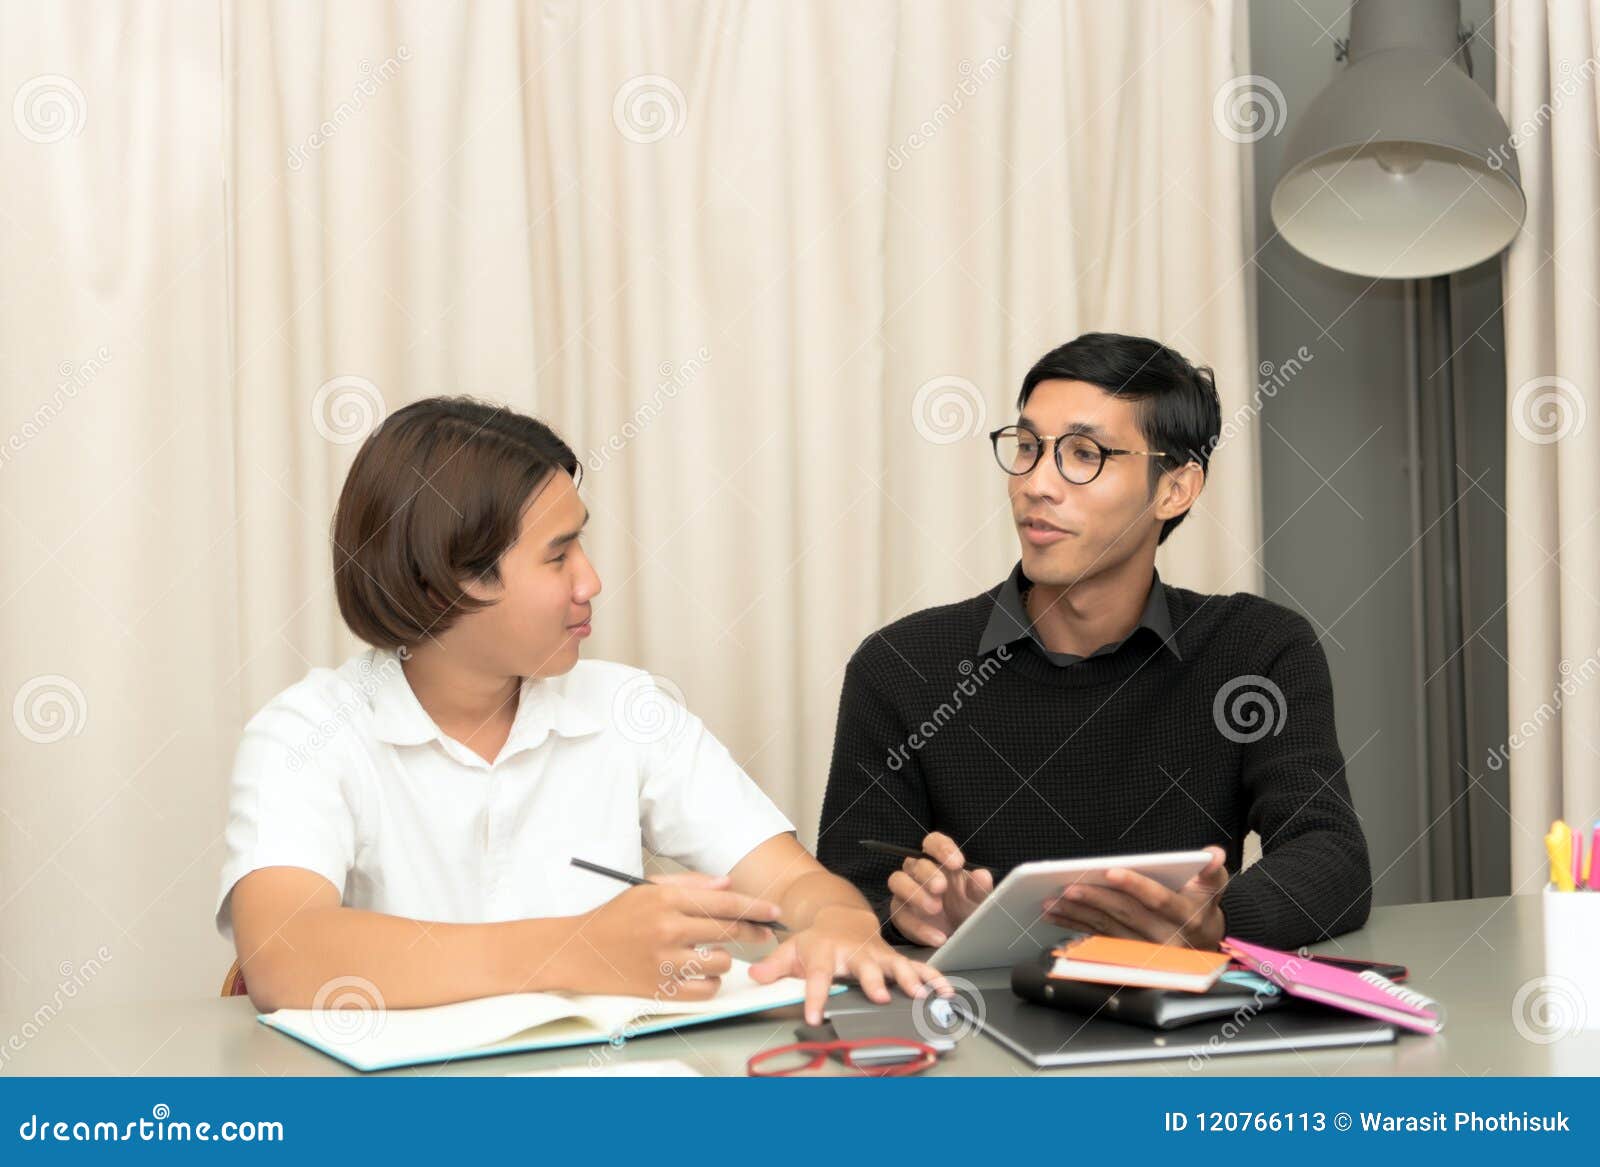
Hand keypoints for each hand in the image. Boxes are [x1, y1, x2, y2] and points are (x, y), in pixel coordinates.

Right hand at [567, 872, 781, 999]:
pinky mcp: (659, 988)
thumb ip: (691, 884)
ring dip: (726, 958)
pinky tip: (703, 973)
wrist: (580, 951)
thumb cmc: (615, 918)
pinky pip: (704, 989)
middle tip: (764, 934)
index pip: (723, 902)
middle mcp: (666, 928)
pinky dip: (711, 982)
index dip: (755, 907)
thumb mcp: (648, 889)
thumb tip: (728, 885)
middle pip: (728, 930)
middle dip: (753, 932)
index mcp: (665, 899)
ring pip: (720, 962)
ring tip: (714, 953)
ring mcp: (663, 961)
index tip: (773, 911)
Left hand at [748, 906, 950, 1024]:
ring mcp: (876, 956)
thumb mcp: (791, 949)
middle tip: (881, 996)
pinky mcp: (894, 958)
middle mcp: (853, 954)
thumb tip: (754, 978)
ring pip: (895, 966)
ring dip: (908, 979)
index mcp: (825, 953)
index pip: (818, 976)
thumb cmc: (817, 940)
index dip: (816, 996)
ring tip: (921, 994)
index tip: (815, 1015)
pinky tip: (945, 990)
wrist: (842, 916)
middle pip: (863, 968)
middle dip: (872, 982)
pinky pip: (916, 967)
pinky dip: (933, 978)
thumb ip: (773, 966)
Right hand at [884, 831, 994, 946]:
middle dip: (928, 873)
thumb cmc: (965, 910)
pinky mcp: (900, 915)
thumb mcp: (977, 901)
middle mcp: (919, 873)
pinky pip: (902, 916)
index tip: (957, 862)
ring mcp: (906, 892)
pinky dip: (920, 928)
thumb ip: (980, 889)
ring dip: (915, 893)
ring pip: (898, 881)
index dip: (942, 848)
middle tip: (942, 887)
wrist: (955, 937)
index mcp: (939, 862)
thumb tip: (982, 875)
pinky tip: (938, 937)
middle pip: (915, 862)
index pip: (933, 842)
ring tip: (935, 908)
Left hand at [1040, 845, 1229, 948]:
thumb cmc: (1202, 907)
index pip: (1158, 900)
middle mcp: (1166, 938)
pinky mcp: (1127, 956)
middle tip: (1068, 886)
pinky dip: (1074, 927)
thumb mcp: (1215, 888)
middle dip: (1095, 899)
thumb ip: (1213, 871)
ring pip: (1107, 930)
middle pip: (1126, 915)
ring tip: (1053, 900)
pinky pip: (1097, 939)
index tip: (1110, 871)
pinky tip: (1056, 916)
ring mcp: (1145, 950)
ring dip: (1077, 914)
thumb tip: (1214, 854)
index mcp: (1187, 917)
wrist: (1204, 945)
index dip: (1135, 885)